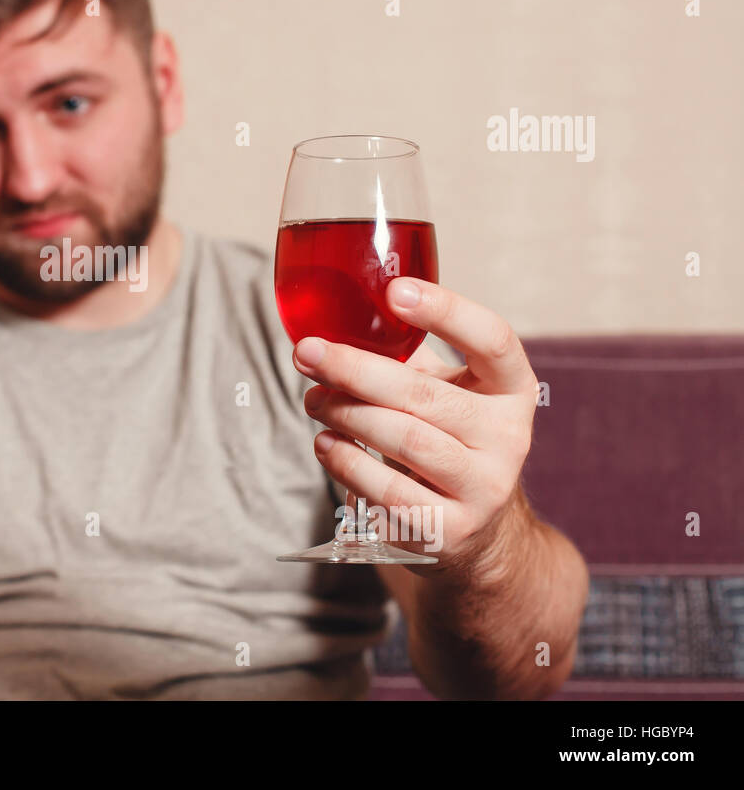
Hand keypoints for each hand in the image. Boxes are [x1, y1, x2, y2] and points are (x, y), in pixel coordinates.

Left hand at [292, 277, 538, 572]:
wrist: (474, 530)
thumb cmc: (446, 440)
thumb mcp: (446, 392)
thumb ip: (406, 356)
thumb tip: (335, 318)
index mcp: (512, 389)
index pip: (494, 340)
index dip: (447, 311)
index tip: (393, 291)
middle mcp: (509, 437)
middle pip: (424, 394)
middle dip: (354, 370)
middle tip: (307, 354)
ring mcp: (485, 487)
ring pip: (403, 439)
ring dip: (345, 415)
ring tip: (313, 401)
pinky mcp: (451, 530)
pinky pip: (387, 490)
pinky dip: (346, 462)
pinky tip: (326, 443)